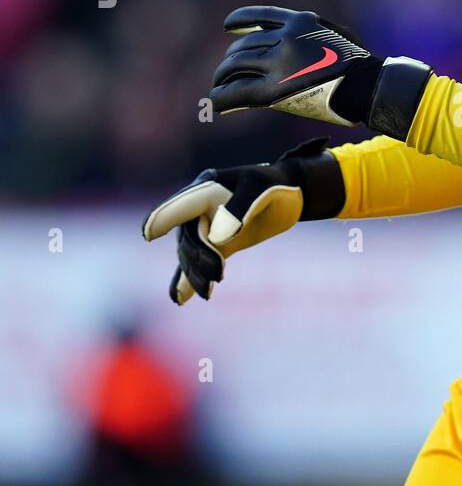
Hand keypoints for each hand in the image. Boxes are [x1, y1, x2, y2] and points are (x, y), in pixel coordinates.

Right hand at [141, 137, 344, 304]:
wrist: (289, 196)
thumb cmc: (274, 186)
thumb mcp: (261, 190)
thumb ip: (240, 210)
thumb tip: (217, 239)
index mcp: (204, 189)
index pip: (179, 208)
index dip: (162, 219)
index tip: (148, 234)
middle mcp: (196, 209)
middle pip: (187, 238)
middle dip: (198, 258)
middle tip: (219, 274)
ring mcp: (203, 227)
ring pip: (189, 255)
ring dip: (196, 274)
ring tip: (208, 292)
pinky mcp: (214, 244)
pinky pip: (193, 264)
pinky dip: (185, 282)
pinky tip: (178, 299)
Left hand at [209, 6, 382, 125]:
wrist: (369, 86)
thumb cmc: (361, 66)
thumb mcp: (336, 35)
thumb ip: (313, 33)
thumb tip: (300, 38)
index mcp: (300, 21)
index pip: (260, 16)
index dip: (239, 21)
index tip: (227, 28)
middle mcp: (285, 37)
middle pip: (243, 46)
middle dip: (231, 60)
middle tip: (225, 73)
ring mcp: (278, 63)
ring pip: (235, 66)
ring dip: (223, 78)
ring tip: (218, 88)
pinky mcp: (273, 90)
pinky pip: (237, 91)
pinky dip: (223, 97)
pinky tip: (216, 104)